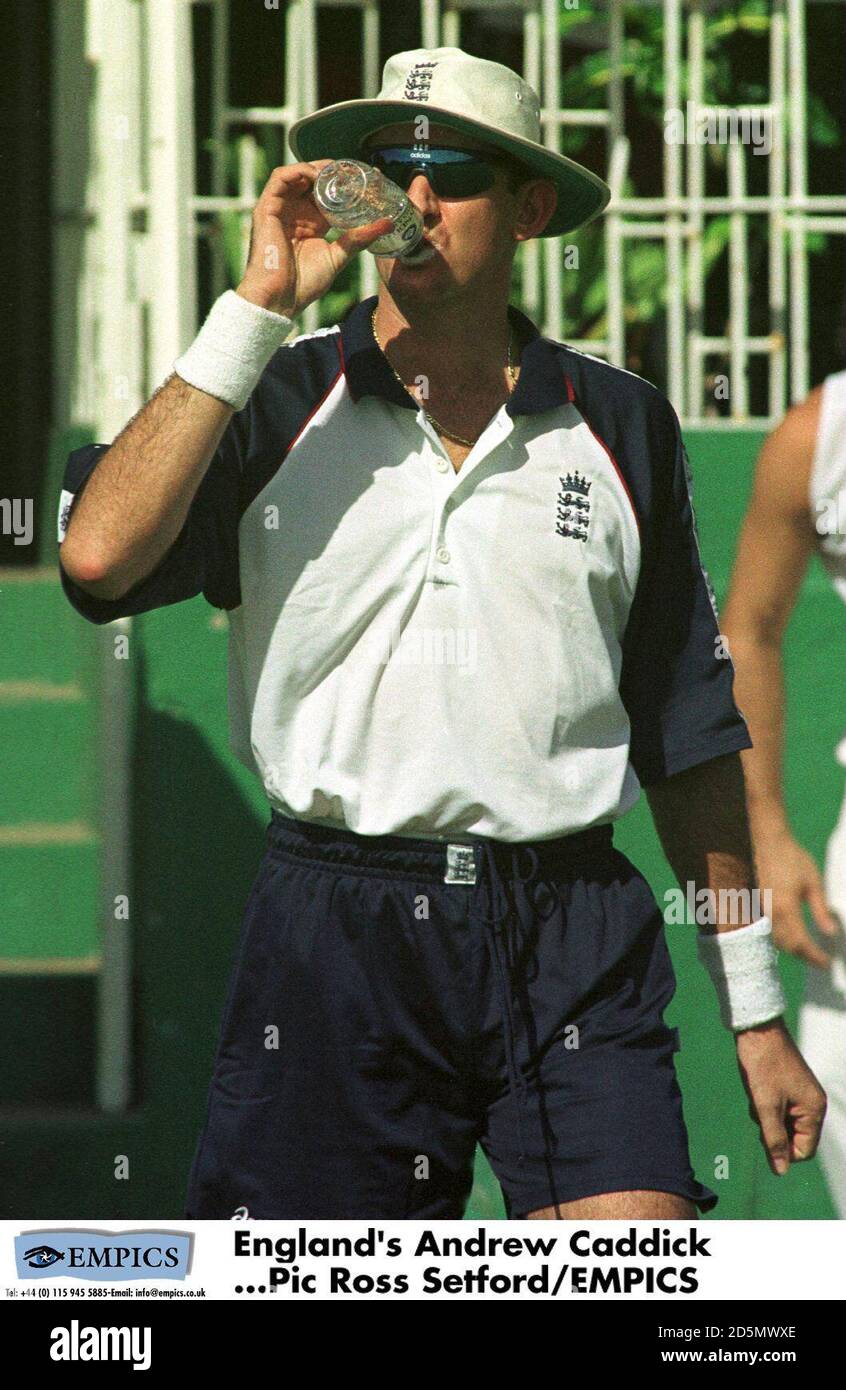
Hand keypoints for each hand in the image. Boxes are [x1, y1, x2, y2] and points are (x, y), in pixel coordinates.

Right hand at [236, 161, 394, 317]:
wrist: (279, 300)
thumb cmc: (304, 284)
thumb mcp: (338, 257)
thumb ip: (359, 239)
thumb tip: (388, 224)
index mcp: (311, 222)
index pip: (328, 193)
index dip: (345, 182)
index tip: (370, 177)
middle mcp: (295, 212)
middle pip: (312, 179)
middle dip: (332, 170)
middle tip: (354, 169)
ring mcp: (280, 209)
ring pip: (296, 174)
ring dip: (316, 167)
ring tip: (335, 170)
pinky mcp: (266, 208)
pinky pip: (279, 177)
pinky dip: (298, 170)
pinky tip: (316, 175)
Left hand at [735, 1018, 826, 1174]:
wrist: (757, 1029)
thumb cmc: (762, 1065)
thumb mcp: (765, 1106)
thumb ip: (773, 1139)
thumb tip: (781, 1170)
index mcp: (814, 1110)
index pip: (804, 1150)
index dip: (783, 1150)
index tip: (764, 1136)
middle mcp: (813, 1103)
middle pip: (794, 1137)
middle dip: (773, 1130)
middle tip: (759, 1111)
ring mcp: (802, 1094)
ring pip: (783, 1123)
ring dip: (767, 1117)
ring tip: (758, 1096)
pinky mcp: (790, 1086)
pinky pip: (778, 1108)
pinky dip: (765, 1105)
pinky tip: (757, 1090)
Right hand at [753, 826, 839, 967]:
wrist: (763, 838)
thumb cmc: (790, 856)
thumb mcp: (812, 882)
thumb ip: (820, 910)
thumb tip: (830, 932)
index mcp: (786, 909)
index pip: (802, 944)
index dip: (815, 957)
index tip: (827, 963)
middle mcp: (767, 914)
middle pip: (786, 946)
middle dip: (803, 954)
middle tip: (818, 957)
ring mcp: (755, 910)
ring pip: (772, 939)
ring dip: (789, 946)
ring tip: (804, 946)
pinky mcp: (748, 905)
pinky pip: (762, 929)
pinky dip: (775, 936)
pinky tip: (785, 932)